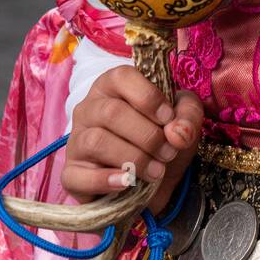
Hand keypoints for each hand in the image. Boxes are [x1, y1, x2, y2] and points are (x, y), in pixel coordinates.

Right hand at [62, 66, 202, 214]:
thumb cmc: (164, 138)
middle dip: (148, 135)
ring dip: (134, 158)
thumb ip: (188, 115)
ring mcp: (76, 140)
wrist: (155, 181)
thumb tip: (177, 132)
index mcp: (113, 86)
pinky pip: (80, 175)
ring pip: (97, 141)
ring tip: (156, 171)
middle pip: (112, 112)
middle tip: (168, 152)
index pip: (122, 77)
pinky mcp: (71, 173)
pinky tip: (128, 183)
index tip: (168, 118)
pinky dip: (107, 180)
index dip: (148, 97)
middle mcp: (89, 108)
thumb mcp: (184, 119)